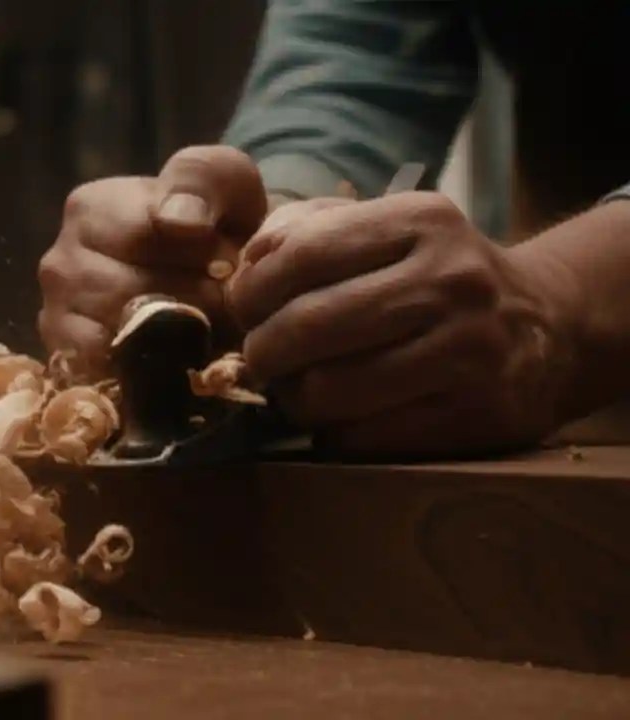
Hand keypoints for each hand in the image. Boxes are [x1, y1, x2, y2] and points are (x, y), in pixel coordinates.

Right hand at [37, 146, 267, 376]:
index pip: (145, 239)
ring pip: (126, 336)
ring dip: (179, 338)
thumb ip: (203, 181)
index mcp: (88, 209)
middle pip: (136, 295)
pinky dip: (149, 370)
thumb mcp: (224, 180)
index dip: (201, 256)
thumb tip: (178, 221)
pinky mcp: (68, 364)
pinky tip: (175, 355)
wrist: (218, 272)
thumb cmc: (216, 223)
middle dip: (196, 302)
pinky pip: (108, 374)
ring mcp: (56, 316)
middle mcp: (59, 264)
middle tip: (226, 301)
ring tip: (205, 323)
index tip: (228, 259)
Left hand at [227, 192, 574, 458]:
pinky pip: (363, 436)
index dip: (253, 291)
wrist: (547, 328)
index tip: (244, 311)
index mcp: (420, 221)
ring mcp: (468, 350)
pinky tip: (340, 418)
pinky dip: (332, 432)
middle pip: (309, 325)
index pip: (302, 255)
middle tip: (259, 360)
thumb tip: (245, 263)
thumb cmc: (434, 277)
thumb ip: (307, 231)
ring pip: (329, 389)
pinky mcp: (476, 413)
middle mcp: (451, 280)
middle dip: (262, 350)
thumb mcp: (386, 230)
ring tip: (295, 390)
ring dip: (292, 398)